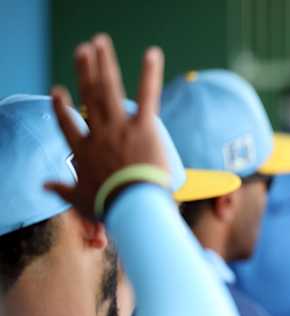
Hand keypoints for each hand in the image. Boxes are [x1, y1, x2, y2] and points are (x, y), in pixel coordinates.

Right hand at [45, 33, 168, 218]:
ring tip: (99, 42)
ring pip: (108, 89)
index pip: (67, 124)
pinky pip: (147, 96)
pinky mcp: (143, 127)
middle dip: (85, 71)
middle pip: (88, 96)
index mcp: (83, 150)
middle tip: (82, 50)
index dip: (61, 107)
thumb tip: (44, 186)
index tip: (57, 91)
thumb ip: (62, 190)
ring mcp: (120, 127)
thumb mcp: (80, 200)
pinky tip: (151, 53)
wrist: (131, 203)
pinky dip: (149, 74)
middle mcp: (98, 133)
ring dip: (104, 63)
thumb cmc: (108, 206)